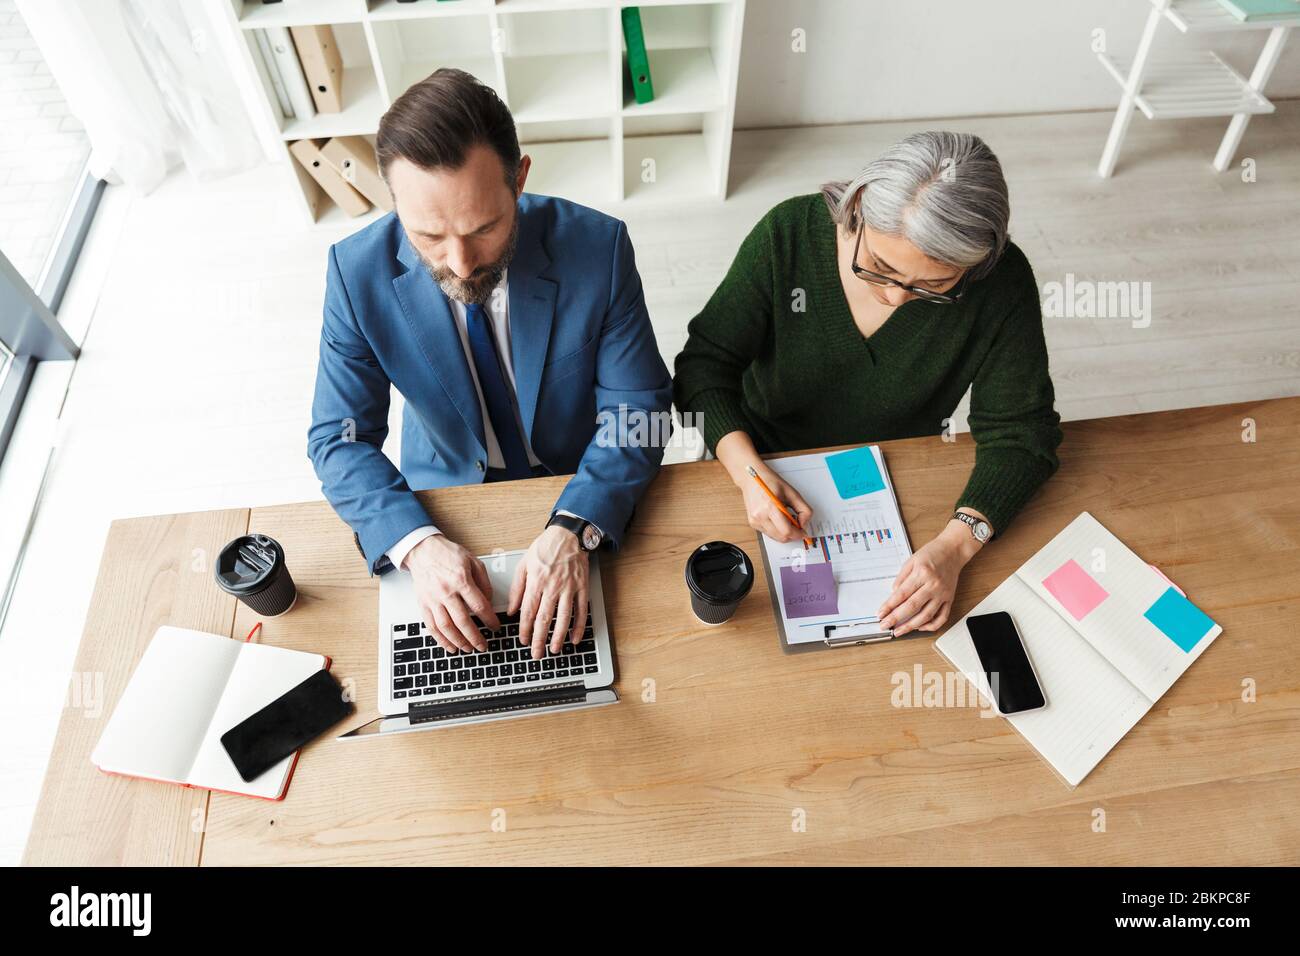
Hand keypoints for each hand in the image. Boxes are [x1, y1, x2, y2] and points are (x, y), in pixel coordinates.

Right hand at [405, 533, 497, 653]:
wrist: (423, 550)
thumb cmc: (447, 554)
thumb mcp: (473, 561)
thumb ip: (484, 582)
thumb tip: (489, 601)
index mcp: (461, 580)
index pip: (479, 606)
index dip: (490, 619)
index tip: (496, 627)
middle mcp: (446, 591)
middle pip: (463, 621)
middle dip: (475, 637)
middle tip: (483, 645)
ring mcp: (433, 599)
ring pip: (446, 627)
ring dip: (458, 641)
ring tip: (468, 649)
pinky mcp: (424, 604)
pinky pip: (431, 626)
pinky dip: (441, 639)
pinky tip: (449, 646)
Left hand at [508, 525, 588, 659]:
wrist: (569, 534)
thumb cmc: (545, 547)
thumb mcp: (524, 564)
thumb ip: (517, 588)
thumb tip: (512, 609)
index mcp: (536, 581)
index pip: (529, 611)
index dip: (525, 629)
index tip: (523, 640)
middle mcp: (552, 587)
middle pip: (545, 619)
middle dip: (539, 639)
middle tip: (536, 654)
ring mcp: (569, 588)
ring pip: (563, 618)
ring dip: (559, 636)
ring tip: (554, 650)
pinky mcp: (582, 587)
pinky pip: (582, 610)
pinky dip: (579, 626)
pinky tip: (575, 637)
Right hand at [715, 431, 812, 542]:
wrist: (751, 479)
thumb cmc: (770, 482)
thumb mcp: (792, 492)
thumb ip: (804, 509)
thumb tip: (804, 524)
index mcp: (770, 506)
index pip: (787, 530)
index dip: (798, 534)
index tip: (804, 532)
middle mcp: (760, 516)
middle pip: (781, 537)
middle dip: (793, 535)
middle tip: (798, 526)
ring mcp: (755, 521)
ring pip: (776, 537)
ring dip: (785, 533)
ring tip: (787, 520)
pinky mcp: (753, 523)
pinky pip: (769, 534)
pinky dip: (777, 530)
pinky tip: (779, 520)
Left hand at [877, 517, 984, 635]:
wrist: (953, 550)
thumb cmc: (932, 553)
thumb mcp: (911, 560)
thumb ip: (901, 578)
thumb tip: (893, 594)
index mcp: (922, 574)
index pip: (901, 594)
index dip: (889, 606)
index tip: (880, 614)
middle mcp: (933, 585)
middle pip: (912, 607)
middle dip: (896, 619)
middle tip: (885, 625)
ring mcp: (943, 594)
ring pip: (926, 616)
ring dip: (911, 626)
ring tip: (899, 631)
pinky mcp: (950, 599)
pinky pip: (942, 617)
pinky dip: (931, 626)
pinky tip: (920, 627)